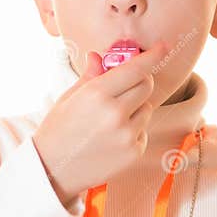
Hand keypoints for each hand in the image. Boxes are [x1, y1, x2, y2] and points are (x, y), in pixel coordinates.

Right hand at [32, 40, 167, 206]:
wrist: (53, 170)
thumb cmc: (58, 130)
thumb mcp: (69, 98)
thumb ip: (90, 76)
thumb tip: (99, 57)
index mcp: (97, 94)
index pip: (135, 69)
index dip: (152, 56)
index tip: (163, 46)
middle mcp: (116, 114)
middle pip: (146, 85)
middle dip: (139, 82)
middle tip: (124, 88)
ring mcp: (127, 135)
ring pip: (147, 108)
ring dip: (135, 108)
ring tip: (110, 121)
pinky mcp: (134, 152)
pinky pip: (143, 131)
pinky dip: (133, 131)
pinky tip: (112, 139)